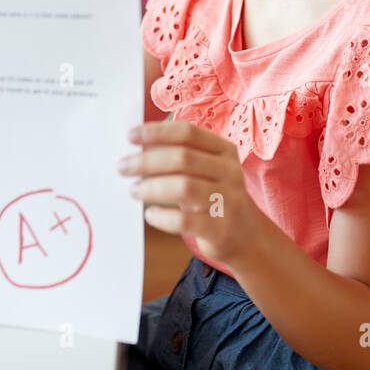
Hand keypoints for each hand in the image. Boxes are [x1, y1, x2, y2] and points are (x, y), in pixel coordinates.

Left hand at [119, 119, 261, 265]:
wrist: (247, 236)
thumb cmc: (215, 197)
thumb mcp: (207, 172)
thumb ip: (181, 158)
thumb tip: (138, 150)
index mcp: (224, 150)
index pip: (188, 132)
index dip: (157, 132)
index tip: (130, 136)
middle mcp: (230, 171)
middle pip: (183, 158)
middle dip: (147, 161)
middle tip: (122, 167)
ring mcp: (228, 200)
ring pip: (184, 187)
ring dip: (152, 187)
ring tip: (133, 191)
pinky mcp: (221, 228)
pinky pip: (186, 221)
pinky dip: (163, 217)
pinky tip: (151, 215)